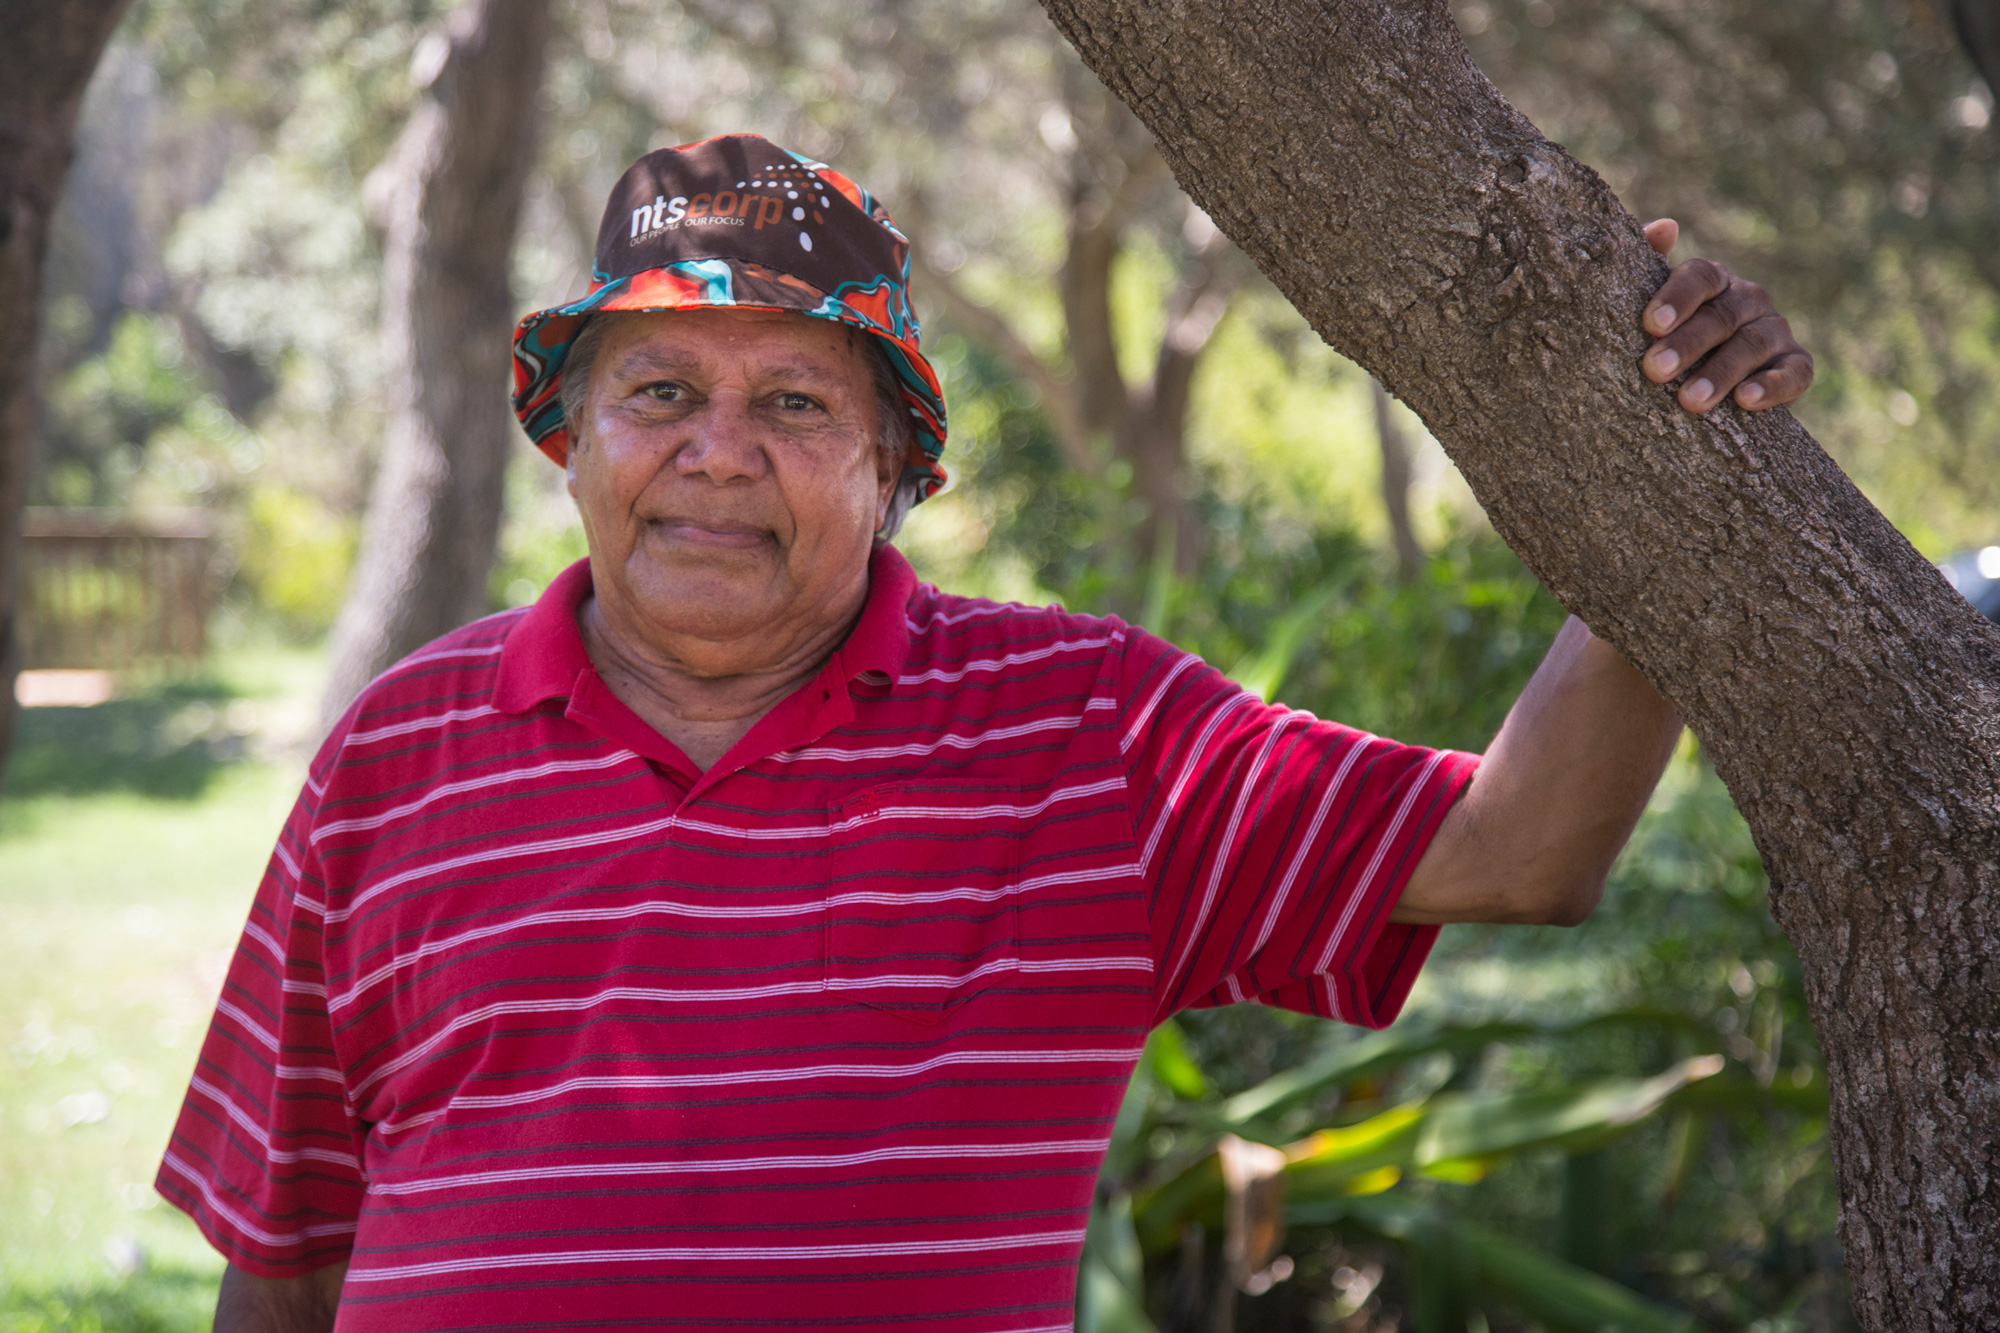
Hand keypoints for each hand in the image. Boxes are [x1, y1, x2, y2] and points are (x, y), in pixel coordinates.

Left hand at [1638, 218, 1812, 413]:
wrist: (1714, 386)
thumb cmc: (1672, 337)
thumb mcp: (1655, 308)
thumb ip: (1648, 263)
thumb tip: (1664, 227)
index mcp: (1715, 282)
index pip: (1701, 276)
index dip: (1677, 297)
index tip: (1650, 324)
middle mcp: (1749, 300)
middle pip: (1721, 315)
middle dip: (1687, 343)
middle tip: (1655, 369)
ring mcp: (1776, 331)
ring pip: (1751, 345)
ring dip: (1720, 373)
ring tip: (1690, 401)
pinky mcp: (1796, 365)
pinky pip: (1793, 373)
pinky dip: (1772, 386)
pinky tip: (1745, 400)